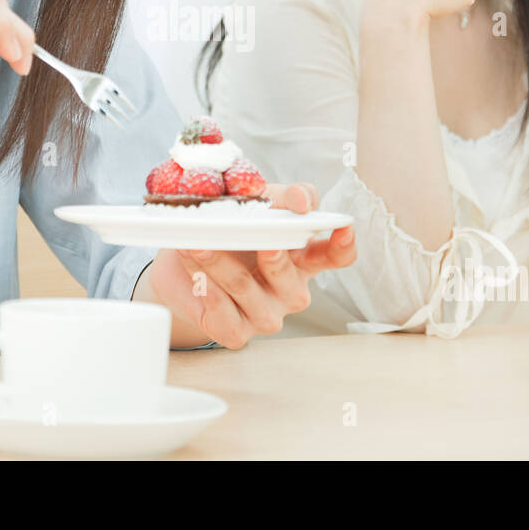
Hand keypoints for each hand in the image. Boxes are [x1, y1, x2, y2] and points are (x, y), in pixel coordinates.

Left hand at [146, 183, 355, 348]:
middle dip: (276, 261)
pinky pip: (223, 313)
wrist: (184, 258)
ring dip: (221, 265)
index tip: (344, 228)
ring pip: (246, 291)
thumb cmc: (232, 231)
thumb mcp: (258, 204)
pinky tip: (194, 269)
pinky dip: (206, 288)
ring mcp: (264, 315)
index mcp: (303, 259)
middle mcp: (289, 291)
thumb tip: (304, 200)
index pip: (335, 257)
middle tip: (265, 245)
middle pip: (291, 281)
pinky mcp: (234, 332)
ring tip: (199, 244)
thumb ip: (284, 197)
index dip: (343, 245)